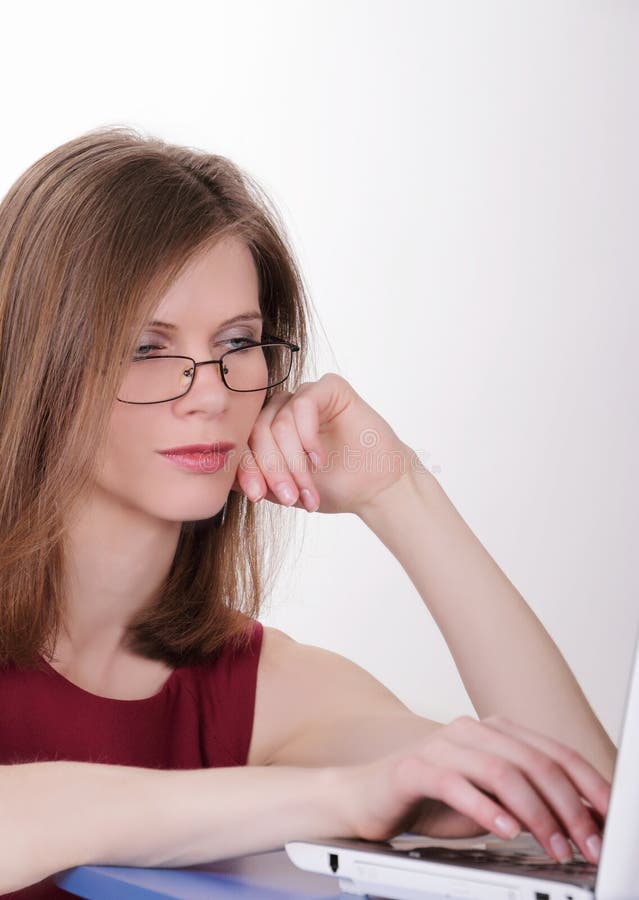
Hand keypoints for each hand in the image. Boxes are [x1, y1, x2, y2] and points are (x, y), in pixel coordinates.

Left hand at [229, 372, 421, 514]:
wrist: (375, 487)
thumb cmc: (333, 487)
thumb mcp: (284, 489)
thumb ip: (255, 478)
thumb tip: (222, 476)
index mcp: (267, 429)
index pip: (244, 441)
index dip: (247, 468)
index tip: (256, 496)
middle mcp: (283, 408)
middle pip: (258, 430)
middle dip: (272, 468)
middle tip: (289, 496)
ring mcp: (305, 396)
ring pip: (279, 422)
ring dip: (293, 460)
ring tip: (308, 487)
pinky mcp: (329, 388)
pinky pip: (303, 404)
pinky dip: (308, 435)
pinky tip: (319, 458)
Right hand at [334, 715, 608, 864]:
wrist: (366, 798)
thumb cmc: (430, 802)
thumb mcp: (491, 805)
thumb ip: (529, 804)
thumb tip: (584, 821)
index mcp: (495, 732)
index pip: (554, 753)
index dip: (589, 785)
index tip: (611, 819)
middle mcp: (472, 730)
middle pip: (535, 761)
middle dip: (570, 806)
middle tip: (588, 845)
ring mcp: (442, 745)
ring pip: (502, 771)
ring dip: (536, 813)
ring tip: (555, 847)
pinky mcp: (415, 767)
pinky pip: (457, 784)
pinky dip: (486, 808)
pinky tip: (506, 831)